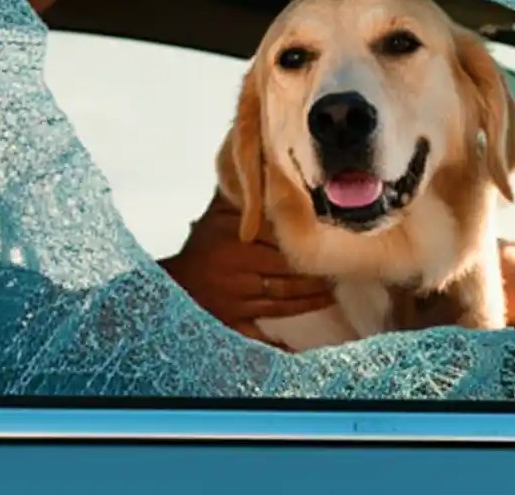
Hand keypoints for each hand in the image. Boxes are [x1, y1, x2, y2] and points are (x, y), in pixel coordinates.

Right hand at [162, 193, 335, 348]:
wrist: (171, 285)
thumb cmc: (201, 248)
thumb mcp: (217, 216)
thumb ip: (242, 197)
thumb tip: (268, 170)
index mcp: (236, 242)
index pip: (281, 241)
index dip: (307, 241)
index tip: (333, 238)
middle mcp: (238, 270)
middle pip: (288, 272)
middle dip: (316, 272)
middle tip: (343, 269)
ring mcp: (236, 299)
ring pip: (283, 300)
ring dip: (311, 298)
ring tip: (333, 292)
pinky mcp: (233, 321)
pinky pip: (260, 334)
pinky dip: (279, 342)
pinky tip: (302, 344)